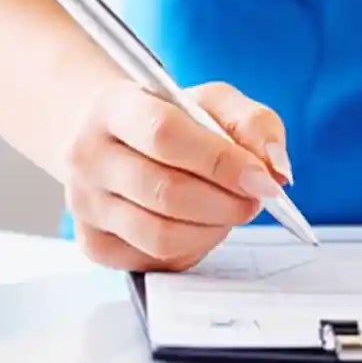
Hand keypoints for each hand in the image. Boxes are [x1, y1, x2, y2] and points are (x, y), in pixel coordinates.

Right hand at [63, 80, 292, 271]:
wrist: (115, 141)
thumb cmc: (169, 120)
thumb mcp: (213, 103)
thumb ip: (253, 124)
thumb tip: (276, 170)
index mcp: (113, 108)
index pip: (166, 135)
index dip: (222, 162)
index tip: (262, 179)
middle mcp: (87, 156)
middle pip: (167, 192)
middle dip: (227, 202)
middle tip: (254, 198)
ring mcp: (85, 204)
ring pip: (162, 235)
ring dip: (213, 228)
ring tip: (228, 210)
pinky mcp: (93, 243)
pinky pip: (155, 259)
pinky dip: (192, 248)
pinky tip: (199, 225)